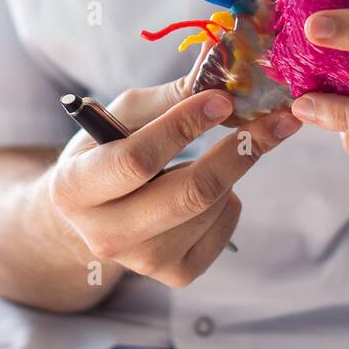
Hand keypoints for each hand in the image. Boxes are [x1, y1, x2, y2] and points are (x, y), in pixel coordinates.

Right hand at [48, 50, 301, 286]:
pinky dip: (231, 199)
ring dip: (230, 171)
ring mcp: (141, 262)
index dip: (183, 127)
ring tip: (218, 155)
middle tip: (274, 121)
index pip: (136, 160)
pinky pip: (224, 230)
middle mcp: (103, 235)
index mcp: (75, 188)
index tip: (224, 99)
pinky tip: (211, 189)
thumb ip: (167, 99)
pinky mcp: (174, 275)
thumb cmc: (107, 151)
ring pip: (212, 208)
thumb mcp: (121, 117)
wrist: (93, 214)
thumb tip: (220, 73)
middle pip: (188, 194)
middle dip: (237, 151)